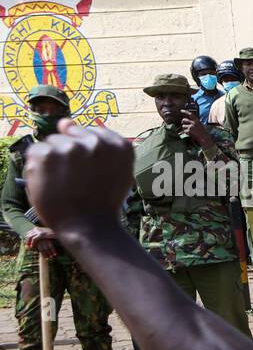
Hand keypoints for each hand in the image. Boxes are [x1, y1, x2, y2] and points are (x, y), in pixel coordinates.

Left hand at [24, 226, 56, 257]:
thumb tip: (38, 238)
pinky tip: (33, 247)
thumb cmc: (53, 234)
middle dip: (27, 241)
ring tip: (29, 247)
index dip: (27, 238)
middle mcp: (36, 229)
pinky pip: (34, 239)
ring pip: (30, 237)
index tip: (27, 243)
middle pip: (28, 235)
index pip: (28, 233)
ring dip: (29, 243)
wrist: (59, 231)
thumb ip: (41, 235)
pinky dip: (32, 243)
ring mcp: (39, 231)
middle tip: (27, 246)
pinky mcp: (41, 234)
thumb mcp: (45, 233)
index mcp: (37, 228)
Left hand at [25, 120, 134, 234]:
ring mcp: (70, 147)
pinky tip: (51, 183)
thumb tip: (65, 122)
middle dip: (70, 151)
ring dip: (53, 159)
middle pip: (70, 132)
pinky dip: (38, 167)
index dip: (88, 151)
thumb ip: (100, 147)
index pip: (92, 132)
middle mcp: (96, 142)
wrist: (88, 227)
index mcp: (119, 145)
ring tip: (64, 183)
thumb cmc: (102, 202)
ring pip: (52, 142)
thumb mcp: (119, 173)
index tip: (91, 171)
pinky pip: (35, 151)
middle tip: (76, 179)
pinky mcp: (46, 154)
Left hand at [183, 114, 211, 146]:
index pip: (190, 114)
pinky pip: (184, 131)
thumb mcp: (200, 125)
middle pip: (184, 120)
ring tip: (190, 132)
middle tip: (184, 125)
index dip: (185, 112)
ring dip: (185, 129)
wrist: (205, 138)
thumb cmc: (203, 133)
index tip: (181, 110)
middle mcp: (194, 122)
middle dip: (183, 122)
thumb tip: (187, 121)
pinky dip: (186, 133)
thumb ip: (195, 122)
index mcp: (197, 120)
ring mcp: (191, 126)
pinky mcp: (189, 130)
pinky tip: (191, 134)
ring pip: (183, 126)